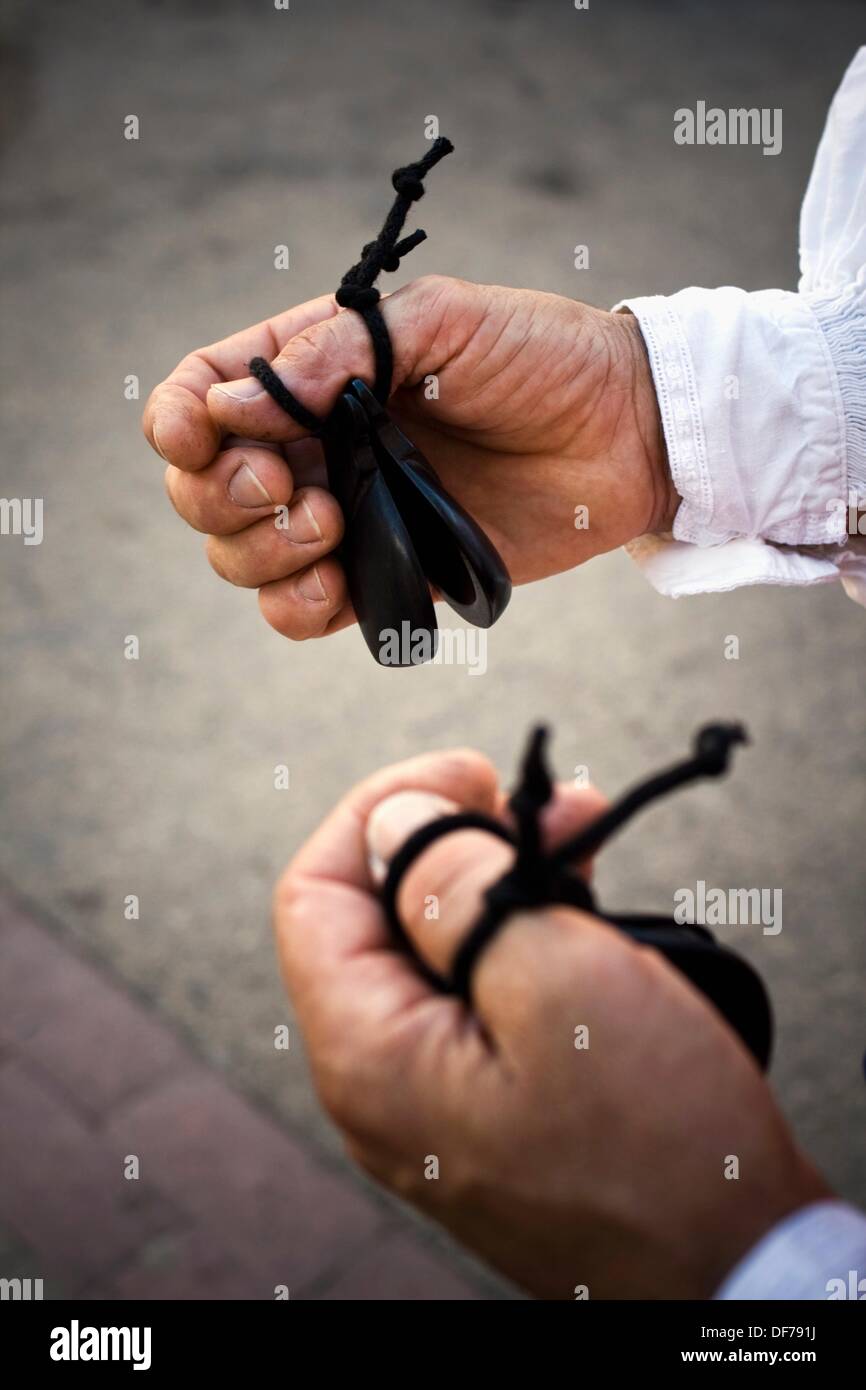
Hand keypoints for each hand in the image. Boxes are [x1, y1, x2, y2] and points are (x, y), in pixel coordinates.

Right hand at [143, 277, 676, 641]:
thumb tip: (233, 402)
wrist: (628, 436)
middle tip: (292, 486)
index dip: (179, 421)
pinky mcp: (385, 574)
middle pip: (205, 488)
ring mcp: (346, 514)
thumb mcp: (441, 318)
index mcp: (315, 371)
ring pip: (241, 556)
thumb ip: (336, 352)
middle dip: (222, 496)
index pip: (203, 393)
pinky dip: (296, 607)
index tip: (202, 438)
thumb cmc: (543, 358)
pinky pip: (302, 612)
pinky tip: (333, 583)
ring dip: (260, 552)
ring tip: (330, 527)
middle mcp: (315, 445)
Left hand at [273, 746, 827, 1299]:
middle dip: (458, 837)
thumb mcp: (557, 980)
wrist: (730, 1273)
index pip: (317, 892)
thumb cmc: (657, 1149)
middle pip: (378, 917)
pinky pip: (477, 999)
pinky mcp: (488, 1111)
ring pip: (437, 952)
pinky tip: (579, 903)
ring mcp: (433, 1104)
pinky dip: (520, 936)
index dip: (385, 811)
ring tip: (578, 834)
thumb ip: (457, 888)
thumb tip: (395, 822)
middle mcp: (380, 1084)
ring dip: (500, 878)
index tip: (470, 775)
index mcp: (367, 1054)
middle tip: (543, 801)